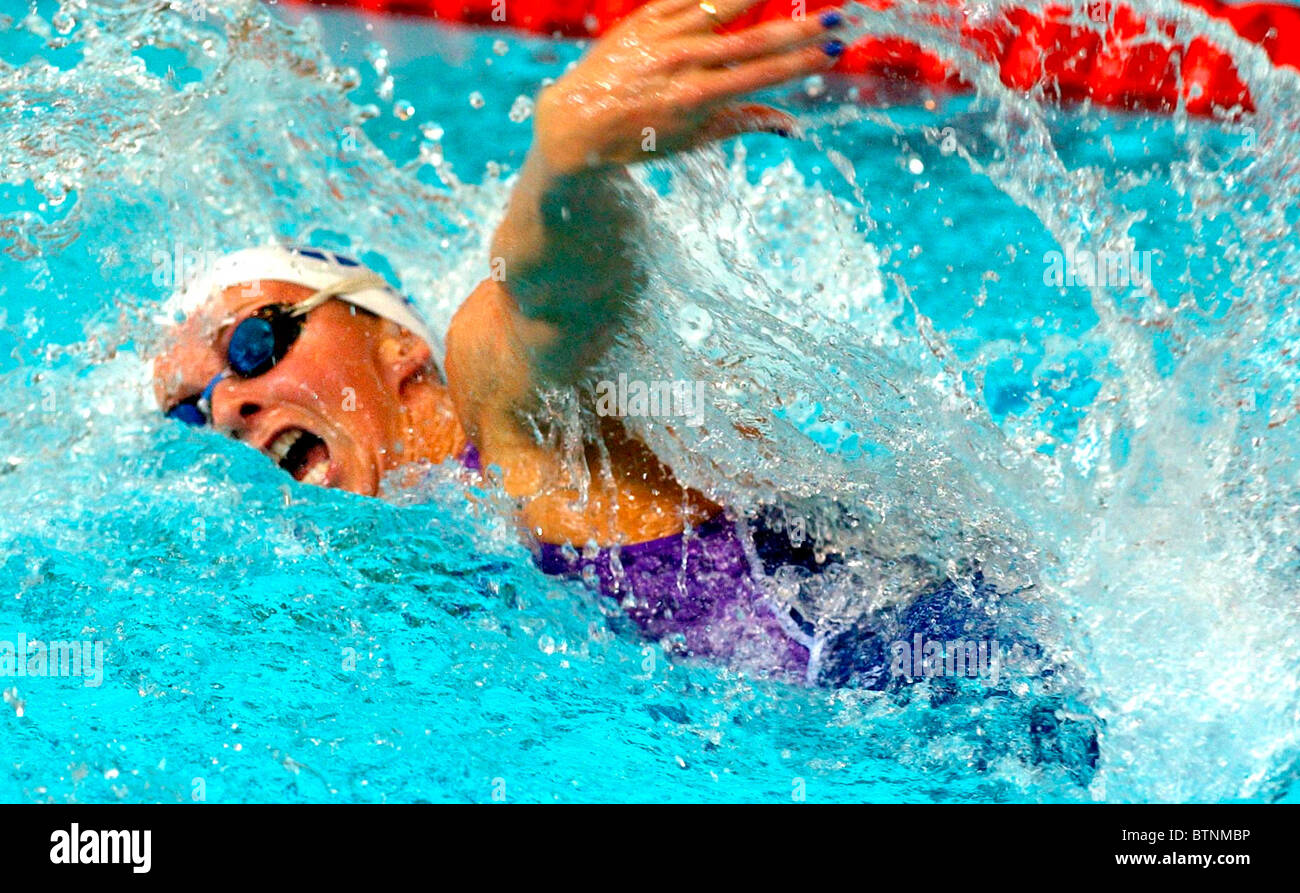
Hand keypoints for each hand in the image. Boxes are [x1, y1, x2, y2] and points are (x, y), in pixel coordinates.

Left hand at [533, 0, 845, 173]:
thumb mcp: (691, 141)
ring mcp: (663, 35)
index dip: (800, 62)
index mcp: (696, 98)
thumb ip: (742, 124)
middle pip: (753, 39)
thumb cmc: (637, 139)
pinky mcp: (645, 17)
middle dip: (799, 28)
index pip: (761, 75)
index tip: (832, 51)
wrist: (576, 123)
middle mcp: (682, 62)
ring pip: (723, 3)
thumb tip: (791, 123)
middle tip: (837, 16)